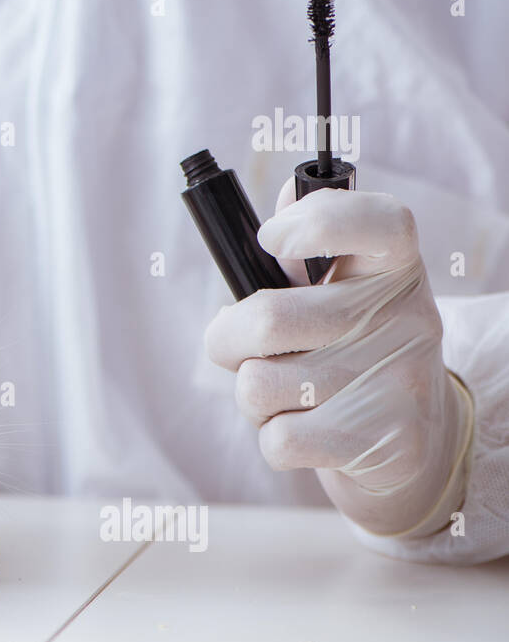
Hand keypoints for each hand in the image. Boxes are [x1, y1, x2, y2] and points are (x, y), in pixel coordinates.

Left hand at [205, 183, 471, 535]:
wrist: (416, 440)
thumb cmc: (352, 350)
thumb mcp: (340, 291)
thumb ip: (308, 249)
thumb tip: (285, 199)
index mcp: (395, 268)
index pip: (379, 223)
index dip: (317, 223)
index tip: (269, 237)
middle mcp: (408, 317)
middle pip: (267, 320)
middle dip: (225, 340)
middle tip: (237, 346)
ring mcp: (401, 380)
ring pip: (259, 385)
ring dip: (253, 396)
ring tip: (287, 393)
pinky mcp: (388, 442)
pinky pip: (279, 439)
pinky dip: (273, 438)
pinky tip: (306, 427)